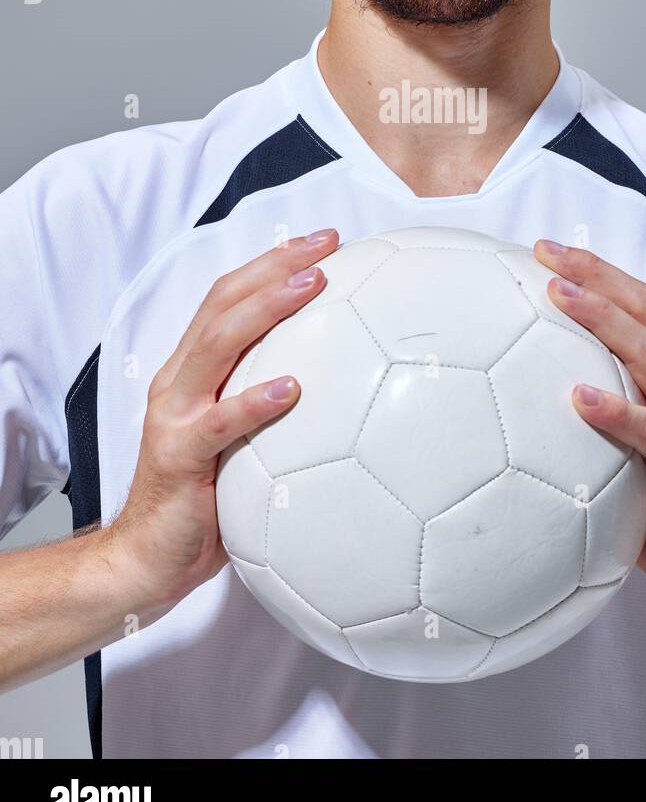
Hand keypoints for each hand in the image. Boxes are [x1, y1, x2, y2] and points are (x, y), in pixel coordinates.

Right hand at [104, 228, 339, 609]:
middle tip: (328, 244)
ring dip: (267, 309)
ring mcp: (174, 416)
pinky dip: (255, 400)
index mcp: (192, 371)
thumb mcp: (239, 439)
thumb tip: (342, 381)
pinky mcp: (178, 457)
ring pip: (218, 345)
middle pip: (224, 303)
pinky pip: (219, 423)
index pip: (228, 297)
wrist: (146, 560)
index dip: (273, 262)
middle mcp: (179, 382)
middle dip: (276, 265)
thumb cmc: (203, 498)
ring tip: (313, 287)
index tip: (325, 241)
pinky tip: (292, 388)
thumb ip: (269, 403)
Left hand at [534, 240, 645, 624]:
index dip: (599, 273)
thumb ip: (598, 418)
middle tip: (546, 254)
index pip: (641, 308)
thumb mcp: (629, 450)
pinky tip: (578, 396)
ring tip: (560, 296)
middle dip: (596, 276)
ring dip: (602, 321)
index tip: (548, 251)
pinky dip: (614, 410)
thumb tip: (523, 399)